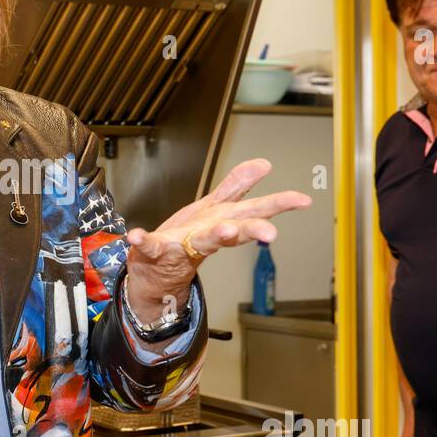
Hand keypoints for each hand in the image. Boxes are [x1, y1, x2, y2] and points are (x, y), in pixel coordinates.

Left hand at [122, 158, 311, 320]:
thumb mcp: (214, 208)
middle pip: (234, 230)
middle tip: (270, 233)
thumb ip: (237, 185)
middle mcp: (207, 236)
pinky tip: (136, 234)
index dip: (278, 204)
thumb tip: (264, 163)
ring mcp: (182, 245)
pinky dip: (142, 240)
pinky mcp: (155, 251)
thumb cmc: (187, 238)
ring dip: (215, 235)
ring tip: (226, 230)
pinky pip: (149, 246)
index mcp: (222, 221)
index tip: (301, 200)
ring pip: (202, 241)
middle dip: (252, 229)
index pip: (254, 211)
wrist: (157, 273)